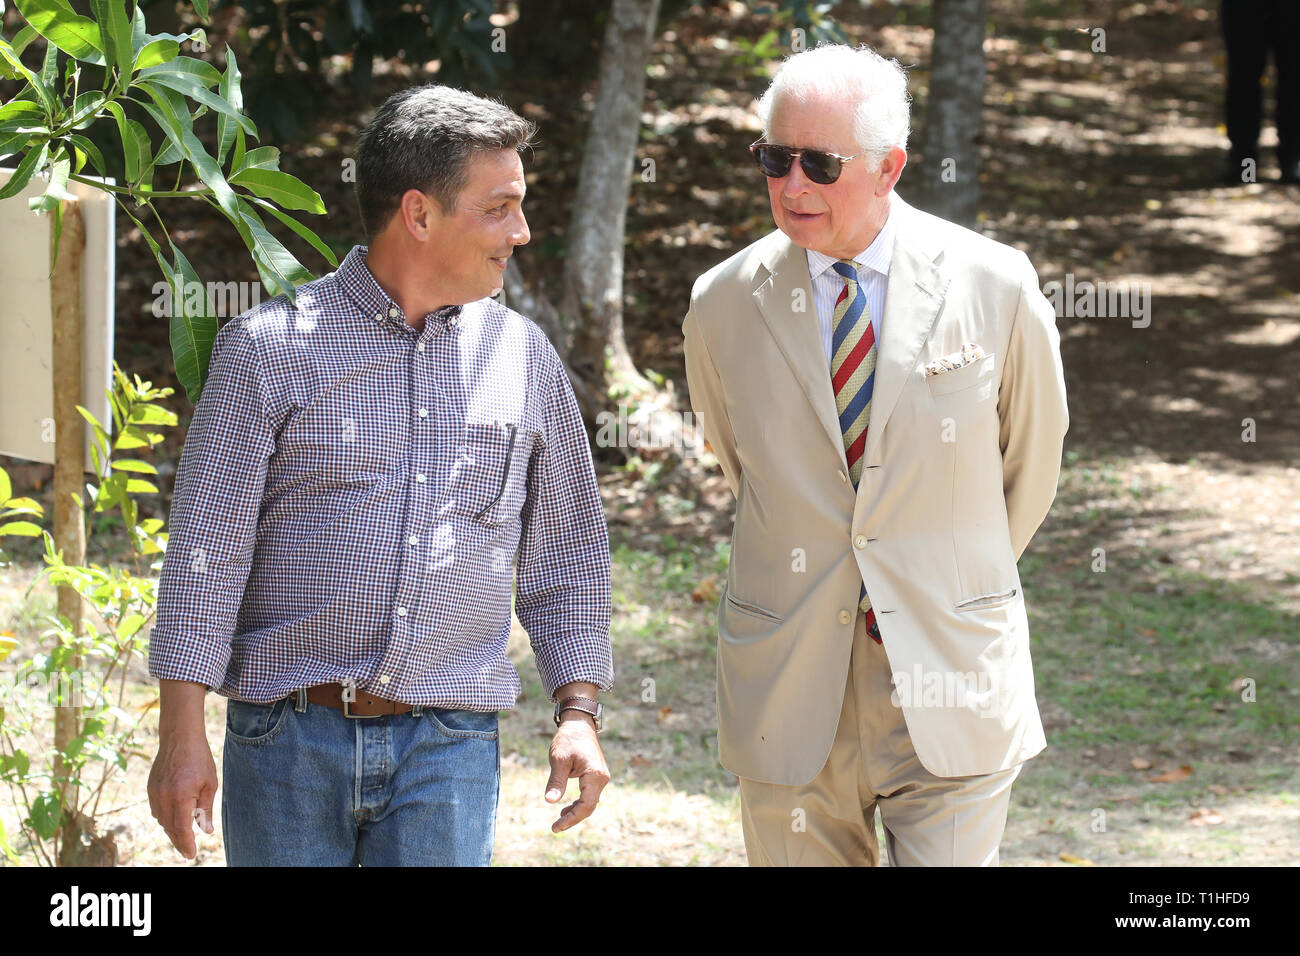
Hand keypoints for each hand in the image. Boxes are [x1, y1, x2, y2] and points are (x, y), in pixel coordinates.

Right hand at [147, 681, 216, 860]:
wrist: (180, 738)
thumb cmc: (199, 759)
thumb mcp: (209, 784)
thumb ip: (205, 809)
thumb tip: (206, 831)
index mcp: (181, 796)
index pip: (181, 829)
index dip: (186, 844)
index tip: (191, 855)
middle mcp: (164, 797)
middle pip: (169, 828)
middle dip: (178, 841)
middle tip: (188, 850)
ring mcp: (154, 793)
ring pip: (161, 820)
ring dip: (171, 829)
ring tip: (183, 834)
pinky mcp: (150, 788)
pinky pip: (156, 810)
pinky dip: (164, 817)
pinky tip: (173, 817)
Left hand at [544, 712, 609, 832]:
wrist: (579, 723)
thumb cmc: (568, 739)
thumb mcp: (559, 760)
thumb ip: (556, 782)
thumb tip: (550, 801)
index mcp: (595, 775)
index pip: (586, 805)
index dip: (572, 818)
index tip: (556, 827)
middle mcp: (602, 778)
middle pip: (589, 806)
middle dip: (573, 818)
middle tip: (555, 827)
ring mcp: (601, 777)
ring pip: (590, 802)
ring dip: (576, 811)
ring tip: (559, 819)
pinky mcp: (596, 775)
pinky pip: (590, 794)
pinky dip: (579, 803)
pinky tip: (566, 807)